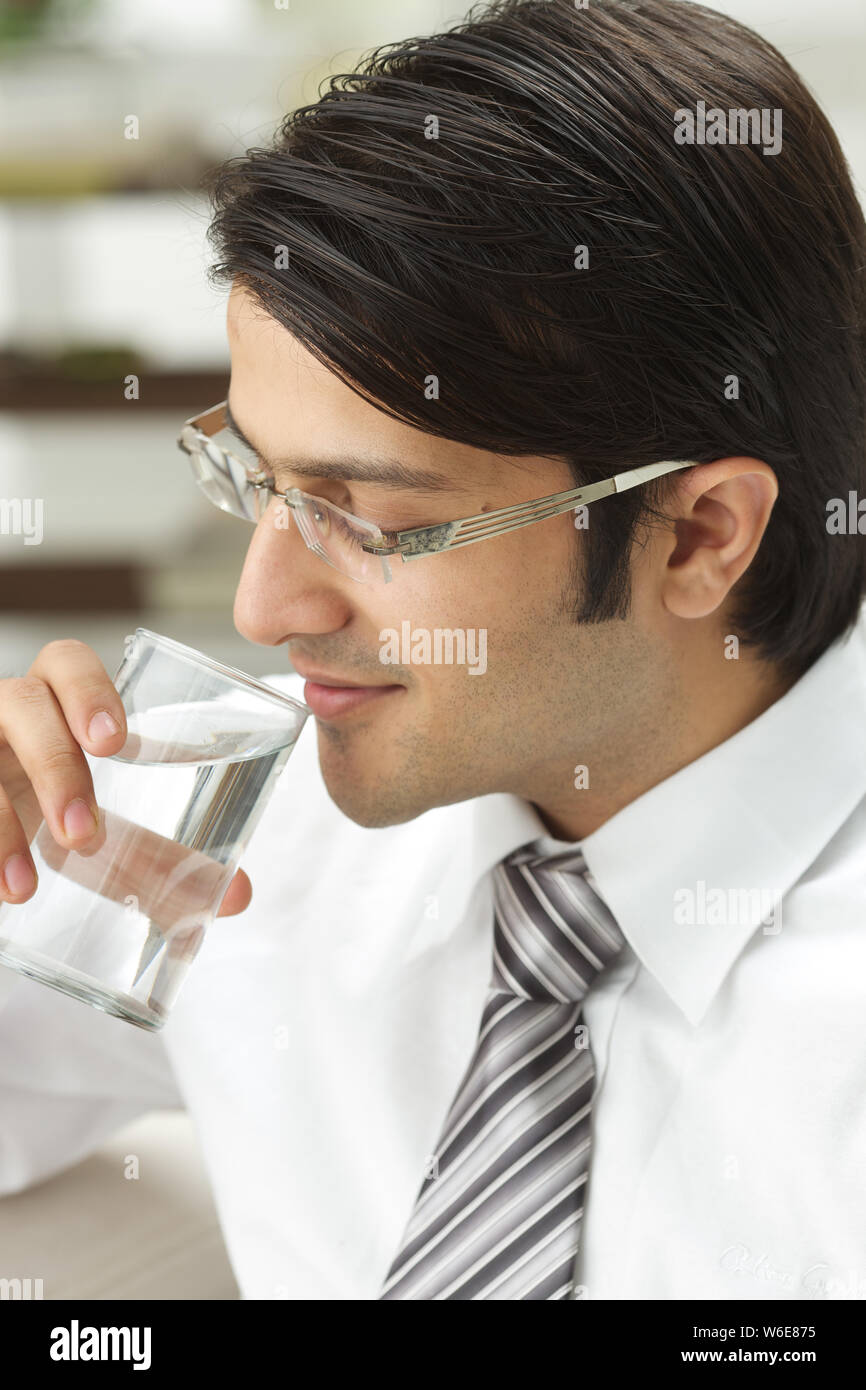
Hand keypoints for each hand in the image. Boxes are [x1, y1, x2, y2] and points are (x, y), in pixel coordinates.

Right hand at [0, 639, 251, 915]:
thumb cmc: (41, 815)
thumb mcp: (94, 831)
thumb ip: (157, 861)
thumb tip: (237, 896)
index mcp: (51, 705)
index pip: (65, 662)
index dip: (88, 689)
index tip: (116, 743)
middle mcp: (1, 715)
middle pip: (18, 701)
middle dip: (53, 763)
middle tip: (84, 833)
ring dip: (0, 822)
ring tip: (28, 886)